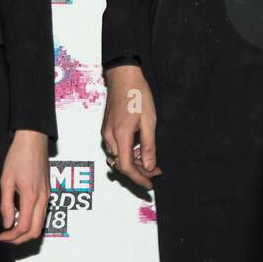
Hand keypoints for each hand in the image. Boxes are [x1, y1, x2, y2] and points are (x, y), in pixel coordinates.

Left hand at [0, 129, 48, 243]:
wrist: (33, 140)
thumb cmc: (19, 156)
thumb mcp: (6, 180)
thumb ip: (6, 204)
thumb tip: (8, 222)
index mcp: (31, 195)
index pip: (24, 226)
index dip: (11, 236)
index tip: (1, 236)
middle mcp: (43, 198)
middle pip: (36, 230)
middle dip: (21, 239)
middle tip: (7, 238)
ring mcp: (47, 195)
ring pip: (41, 223)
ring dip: (27, 231)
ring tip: (12, 229)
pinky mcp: (48, 192)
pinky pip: (43, 213)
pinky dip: (32, 221)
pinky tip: (20, 216)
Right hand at [100, 64, 161, 188]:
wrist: (123, 76)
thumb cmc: (137, 94)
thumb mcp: (149, 121)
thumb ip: (148, 146)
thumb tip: (149, 166)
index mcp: (120, 136)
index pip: (127, 167)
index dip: (139, 179)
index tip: (150, 185)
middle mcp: (109, 137)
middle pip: (121, 165)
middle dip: (139, 172)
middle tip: (156, 171)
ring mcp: (106, 133)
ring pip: (118, 158)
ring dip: (133, 163)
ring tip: (150, 160)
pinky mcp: (107, 129)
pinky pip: (115, 149)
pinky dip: (127, 154)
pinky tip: (139, 149)